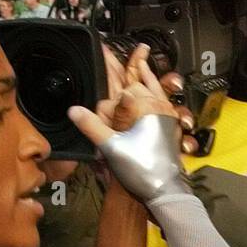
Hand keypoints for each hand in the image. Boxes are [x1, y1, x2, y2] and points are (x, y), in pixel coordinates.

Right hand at [66, 51, 190, 203]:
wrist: (166, 189)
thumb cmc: (140, 168)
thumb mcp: (110, 148)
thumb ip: (91, 126)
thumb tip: (73, 110)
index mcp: (142, 106)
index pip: (123, 88)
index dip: (111, 85)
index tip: (104, 59)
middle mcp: (157, 106)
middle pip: (140, 84)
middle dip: (130, 74)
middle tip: (126, 58)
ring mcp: (168, 115)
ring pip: (157, 88)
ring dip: (148, 75)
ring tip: (143, 60)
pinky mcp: (174, 127)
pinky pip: (167, 102)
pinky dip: (160, 92)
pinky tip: (158, 94)